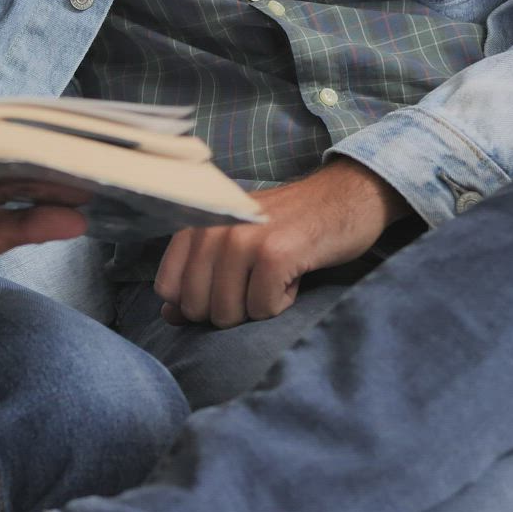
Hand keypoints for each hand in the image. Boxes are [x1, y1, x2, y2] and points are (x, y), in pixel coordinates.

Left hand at [154, 158, 409, 327]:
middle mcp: (212, 230)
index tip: (225, 288)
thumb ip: (197, 278)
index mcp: (196, 226)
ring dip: (256, 307)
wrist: (345, 195)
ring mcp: (242, 241)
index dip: (195, 302)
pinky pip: (261, 309)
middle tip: (255, 284)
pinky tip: (293, 277)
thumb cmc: (287, 226)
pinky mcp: (275, 255)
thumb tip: (170, 316)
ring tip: (274, 276)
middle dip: (228, 310)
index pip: (167, 288)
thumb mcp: (234, 246)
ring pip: (226, 313)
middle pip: (196, 307)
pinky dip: (281, 303)